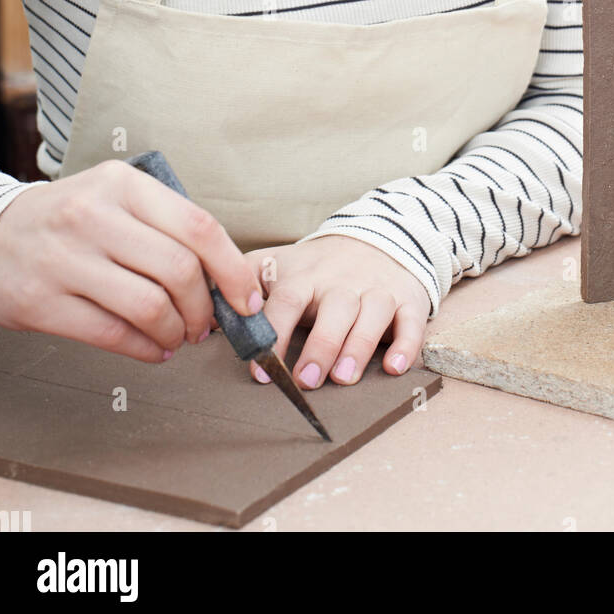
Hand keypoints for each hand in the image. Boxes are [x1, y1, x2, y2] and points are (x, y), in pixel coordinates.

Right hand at [0, 161, 263, 362]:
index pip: (198, 226)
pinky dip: (146, 349)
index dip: (232, 269)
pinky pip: (113, 334)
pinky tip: (153, 348)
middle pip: (179, 270)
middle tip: (206, 324)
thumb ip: (166, 225)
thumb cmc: (71, 217)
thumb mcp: (116, 197)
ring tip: (178, 336)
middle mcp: (94, 215)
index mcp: (123, 184)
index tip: (246, 297)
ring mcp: (64, 259)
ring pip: (149, 307)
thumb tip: (225, 277)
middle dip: (205, 308)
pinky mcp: (42, 302)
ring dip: (176, 332)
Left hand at [243, 234, 431, 389]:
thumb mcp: (279, 264)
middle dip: (320, 344)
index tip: (259, 367)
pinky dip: (406, 345)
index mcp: (305, 276)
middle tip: (307, 379)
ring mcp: (376, 289)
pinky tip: (393, 366)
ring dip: (358, 346)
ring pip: (371, 314)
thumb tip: (203, 319)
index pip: (286, 300)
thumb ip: (243, 286)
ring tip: (344, 377)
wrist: (381, 234)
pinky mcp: (407, 299)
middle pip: (332, 309)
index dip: (272, 333)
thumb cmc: (320, 265)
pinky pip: (410, 321)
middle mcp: (341, 282)